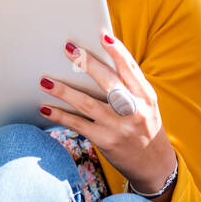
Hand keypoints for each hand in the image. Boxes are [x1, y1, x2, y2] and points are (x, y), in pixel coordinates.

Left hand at [37, 32, 176, 192]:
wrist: (155, 165)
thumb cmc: (146, 128)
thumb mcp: (146, 106)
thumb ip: (129, 87)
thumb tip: (98, 64)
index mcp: (146, 96)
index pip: (131, 69)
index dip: (117, 51)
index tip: (103, 36)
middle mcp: (135, 110)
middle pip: (109, 82)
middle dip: (87, 64)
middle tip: (69, 50)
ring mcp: (120, 126)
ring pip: (88, 104)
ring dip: (64, 91)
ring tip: (45, 81)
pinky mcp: (106, 141)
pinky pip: (79, 125)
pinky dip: (60, 116)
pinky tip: (45, 109)